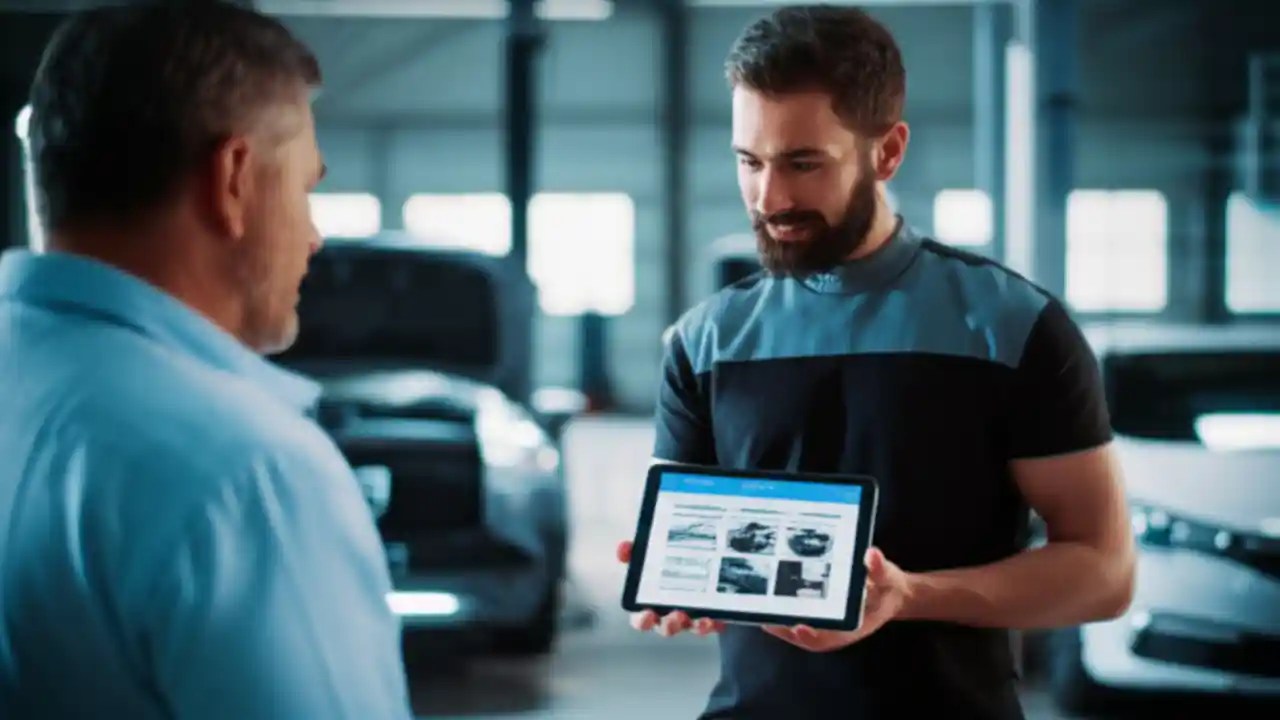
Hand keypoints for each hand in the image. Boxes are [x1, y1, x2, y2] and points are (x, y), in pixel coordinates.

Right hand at [617, 540, 724, 636]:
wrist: (707, 562)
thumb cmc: (668, 563)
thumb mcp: (651, 554)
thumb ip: (635, 552)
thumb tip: (623, 548)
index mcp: (651, 603)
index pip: (641, 619)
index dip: (642, 620)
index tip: (647, 615)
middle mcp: (670, 614)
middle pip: (667, 627)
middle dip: (671, 625)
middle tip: (677, 617)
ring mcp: (692, 617)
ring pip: (692, 627)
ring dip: (696, 626)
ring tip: (701, 620)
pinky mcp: (713, 615)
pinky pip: (715, 623)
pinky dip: (716, 621)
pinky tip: (718, 616)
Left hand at [763, 547, 911, 652]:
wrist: (889, 591)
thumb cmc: (887, 586)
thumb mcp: (888, 576)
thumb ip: (880, 569)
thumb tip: (871, 555)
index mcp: (854, 625)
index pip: (830, 637)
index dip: (813, 636)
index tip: (798, 628)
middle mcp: (836, 629)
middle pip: (806, 636)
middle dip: (784, 629)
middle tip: (764, 617)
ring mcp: (825, 623)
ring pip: (797, 629)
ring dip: (777, 622)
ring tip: (757, 609)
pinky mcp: (818, 614)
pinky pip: (797, 617)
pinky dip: (782, 611)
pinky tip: (765, 599)